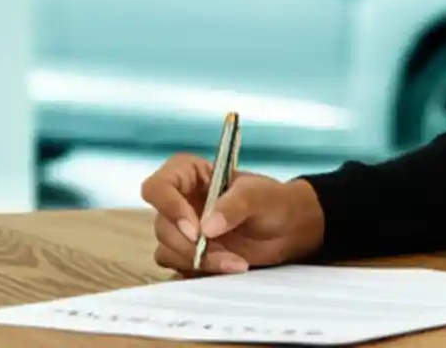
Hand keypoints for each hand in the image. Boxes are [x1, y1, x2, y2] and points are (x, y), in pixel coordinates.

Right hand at [140, 153, 325, 275]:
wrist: (288, 229)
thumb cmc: (273, 201)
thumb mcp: (259, 196)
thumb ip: (234, 206)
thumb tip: (206, 228)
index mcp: (188, 174)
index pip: (158, 187)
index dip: (169, 208)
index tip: (197, 231)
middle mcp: (179, 200)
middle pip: (162, 226)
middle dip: (191, 246)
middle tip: (225, 255)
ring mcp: (182, 229)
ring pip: (168, 250)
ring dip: (200, 261)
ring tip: (237, 262)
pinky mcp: (189, 253)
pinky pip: (180, 267)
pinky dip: (202, 271)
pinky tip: (229, 266)